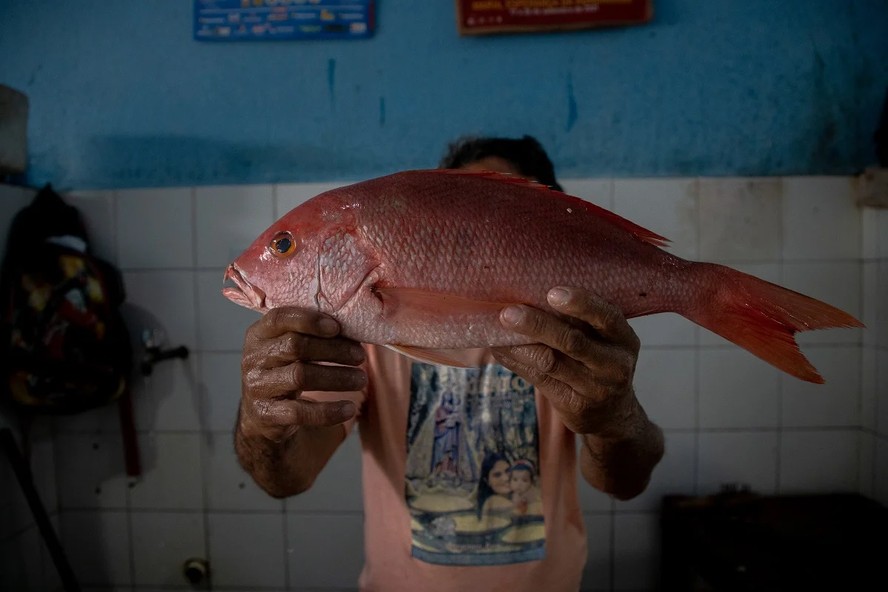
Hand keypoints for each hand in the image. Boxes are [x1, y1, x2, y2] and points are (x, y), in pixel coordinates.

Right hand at [239, 307, 366, 442]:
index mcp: (259, 334)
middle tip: (360, 356)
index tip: (337, 327)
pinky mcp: (266, 414)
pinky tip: (349, 409)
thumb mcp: (289, 348)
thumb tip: (353, 328)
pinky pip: (301, 412)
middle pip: (296, 346)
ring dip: (337, 377)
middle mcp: (254, 358)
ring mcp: (258, 387)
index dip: (309, 320)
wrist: (262, 415)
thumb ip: (310, 334)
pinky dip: (329, 411)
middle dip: (334, 350)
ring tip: (361, 380)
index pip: (279, 318)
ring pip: (301, 376)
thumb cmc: (285, 370)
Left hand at [491, 287, 639, 435]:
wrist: (613, 414)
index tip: (552, 293)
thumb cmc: (601, 362)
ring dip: (519, 345)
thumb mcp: (606, 341)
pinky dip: (516, 362)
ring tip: (497, 329)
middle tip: (509, 313)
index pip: (606, 317)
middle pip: (573, 342)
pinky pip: (540, 380)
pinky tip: (500, 350)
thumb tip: (531, 291)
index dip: (581, 304)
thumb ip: (582, 321)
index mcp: (624, 339)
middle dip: (538, 325)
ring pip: (551, 363)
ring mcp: (595, 388)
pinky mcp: (574, 406)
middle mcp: (614, 364)